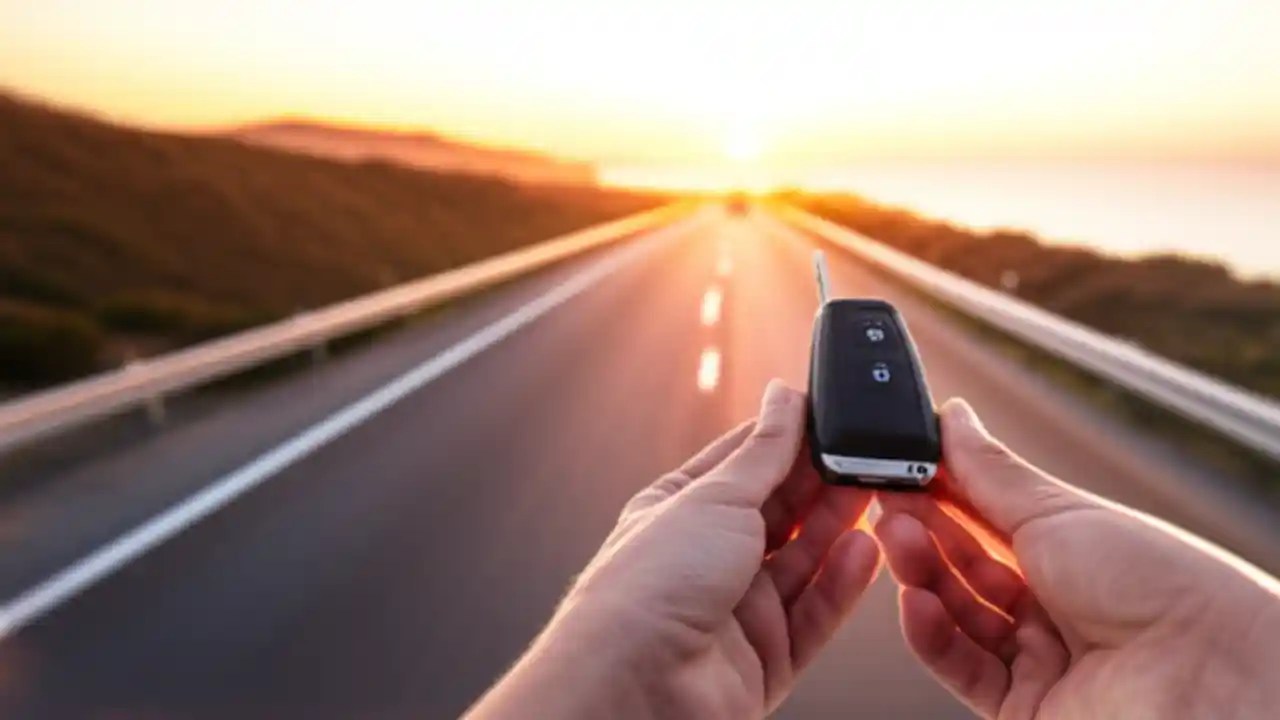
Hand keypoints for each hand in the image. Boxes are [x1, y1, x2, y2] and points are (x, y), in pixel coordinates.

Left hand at [467, 382, 880, 719]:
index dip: (788, 438)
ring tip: (877, 495)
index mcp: (679, 512)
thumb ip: (764, 452)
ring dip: (839, 528)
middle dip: (824, 482)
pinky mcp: (765, 658)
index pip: (745, 463)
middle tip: (869, 454)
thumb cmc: (646, 587)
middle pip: (781, 512)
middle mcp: (707, 561)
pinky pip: (815, 614)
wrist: (636, 687)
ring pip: (803, 562)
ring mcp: (736, 611)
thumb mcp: (714, 497)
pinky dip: (841, 584)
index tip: (832, 415)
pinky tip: (865, 551)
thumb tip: (786, 400)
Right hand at [876, 399, 1279, 719]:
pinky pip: (961, 667)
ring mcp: (1039, 659)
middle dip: (923, 529)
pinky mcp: (1023, 709)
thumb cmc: (1163, 585)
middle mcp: (1055, 606)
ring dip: (920, 574)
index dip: (940, 491)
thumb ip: (990, 473)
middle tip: (884, 499)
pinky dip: (931, 633)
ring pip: (957, 614)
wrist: (1206, 676)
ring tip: (895, 539)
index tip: (898, 465)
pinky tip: (915, 600)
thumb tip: (953, 420)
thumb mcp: (1059, 511)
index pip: (985, 518)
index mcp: (1072, 552)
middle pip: (966, 566)